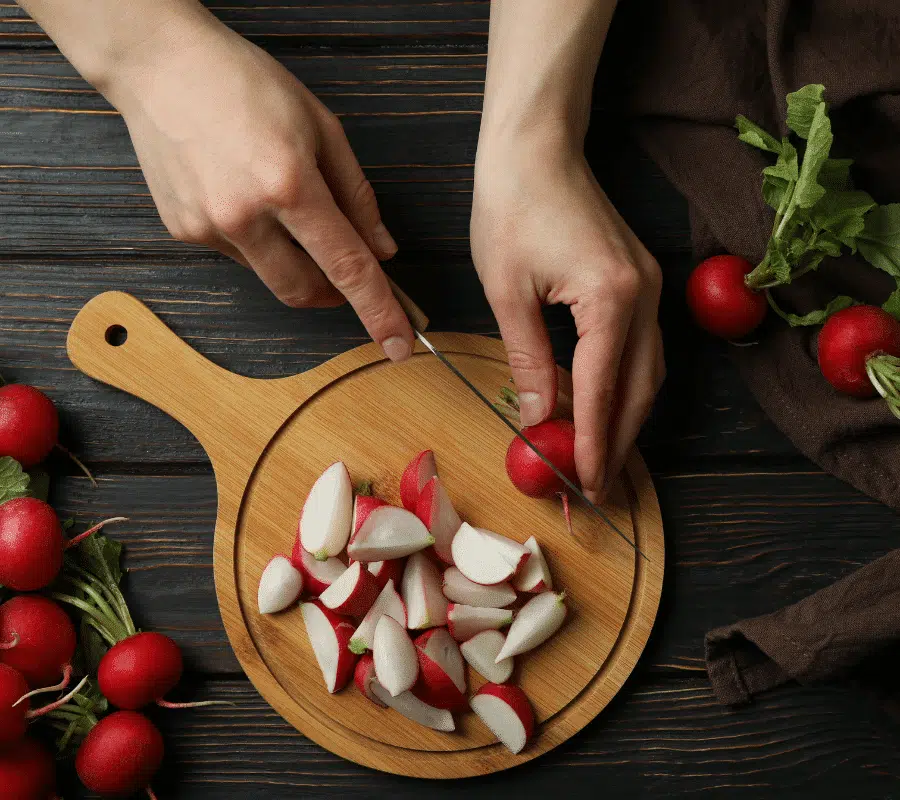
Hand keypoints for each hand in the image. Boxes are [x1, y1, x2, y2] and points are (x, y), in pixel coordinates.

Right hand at [107, 15, 412, 360]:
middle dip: (333, 292)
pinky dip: (257, 241)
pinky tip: (244, 196)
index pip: (346, 267)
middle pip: (303, 291)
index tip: (398, 343)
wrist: (159, 63)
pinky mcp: (183, 231)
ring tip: (284, 207)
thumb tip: (381, 250)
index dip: (378, 310)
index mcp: (288, 184)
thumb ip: (357, 196)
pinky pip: (237, 256)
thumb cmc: (244, 82)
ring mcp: (207, 227)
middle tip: (347, 272)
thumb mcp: (321, 127)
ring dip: (293, 260)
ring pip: (269, 275)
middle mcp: (243, 215)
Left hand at [472, 134, 664, 499]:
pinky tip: (600, 405)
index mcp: (612, 299)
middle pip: (640, 390)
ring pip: (648, 373)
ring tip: (601, 457)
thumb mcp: (507, 291)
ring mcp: (650, 287)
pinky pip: (640, 348)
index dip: (594, 443)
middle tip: (599, 487)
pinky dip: (622, 385)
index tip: (586, 484)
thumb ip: (528, 359)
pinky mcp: (641, 281)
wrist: (536, 147)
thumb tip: (538, 417)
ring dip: (625, 418)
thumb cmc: (512, 207)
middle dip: (620, 443)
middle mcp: (645, 297)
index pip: (603, 391)